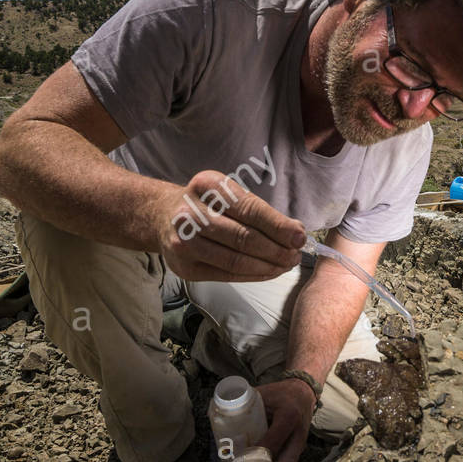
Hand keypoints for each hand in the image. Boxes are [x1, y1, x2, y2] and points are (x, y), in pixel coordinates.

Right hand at [155, 169, 305, 281]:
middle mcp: (190, 213)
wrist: (163, 217)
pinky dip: (253, 275)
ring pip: (235, 260)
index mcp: (206, 186)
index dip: (278, 226)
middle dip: (277, 249)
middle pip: (243, 237)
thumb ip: (259, 211)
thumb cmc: (206, 204)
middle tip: (296, 256)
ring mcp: (184, 243)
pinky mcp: (185, 267)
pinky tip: (268, 272)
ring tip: (286, 265)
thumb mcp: (228, 194)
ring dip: (267, 266)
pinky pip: (226, 274)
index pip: (249, 209)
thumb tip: (296, 232)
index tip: (299, 237)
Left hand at [231, 378, 317, 461]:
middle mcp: (298, 434)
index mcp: (289, 416)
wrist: (303, 394)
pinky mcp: (296, 451)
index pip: (274, 440)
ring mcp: (299, 445)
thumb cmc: (279, 394)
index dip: (257, 454)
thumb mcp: (263, 393)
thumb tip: (213, 414)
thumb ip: (242, 404)